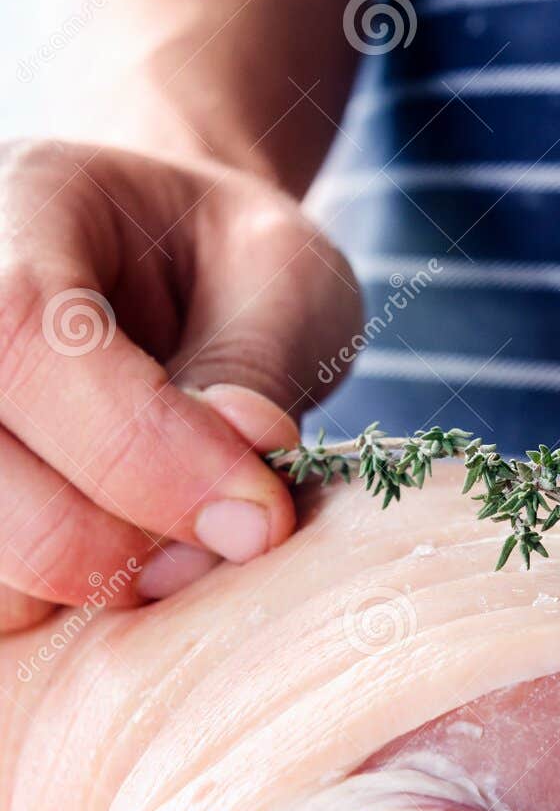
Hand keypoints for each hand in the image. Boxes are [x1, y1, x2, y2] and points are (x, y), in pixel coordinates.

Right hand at [0, 138, 358, 628]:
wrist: (161, 266)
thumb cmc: (226, 264)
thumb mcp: (281, 276)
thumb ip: (252, 371)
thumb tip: (238, 498)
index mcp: (14, 202)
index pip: (25, 334)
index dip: (142, 449)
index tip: (258, 517)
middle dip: (120, 540)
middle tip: (235, 538)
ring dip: (90, 585)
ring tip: (179, 540)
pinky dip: (61, 608)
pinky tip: (125, 559)